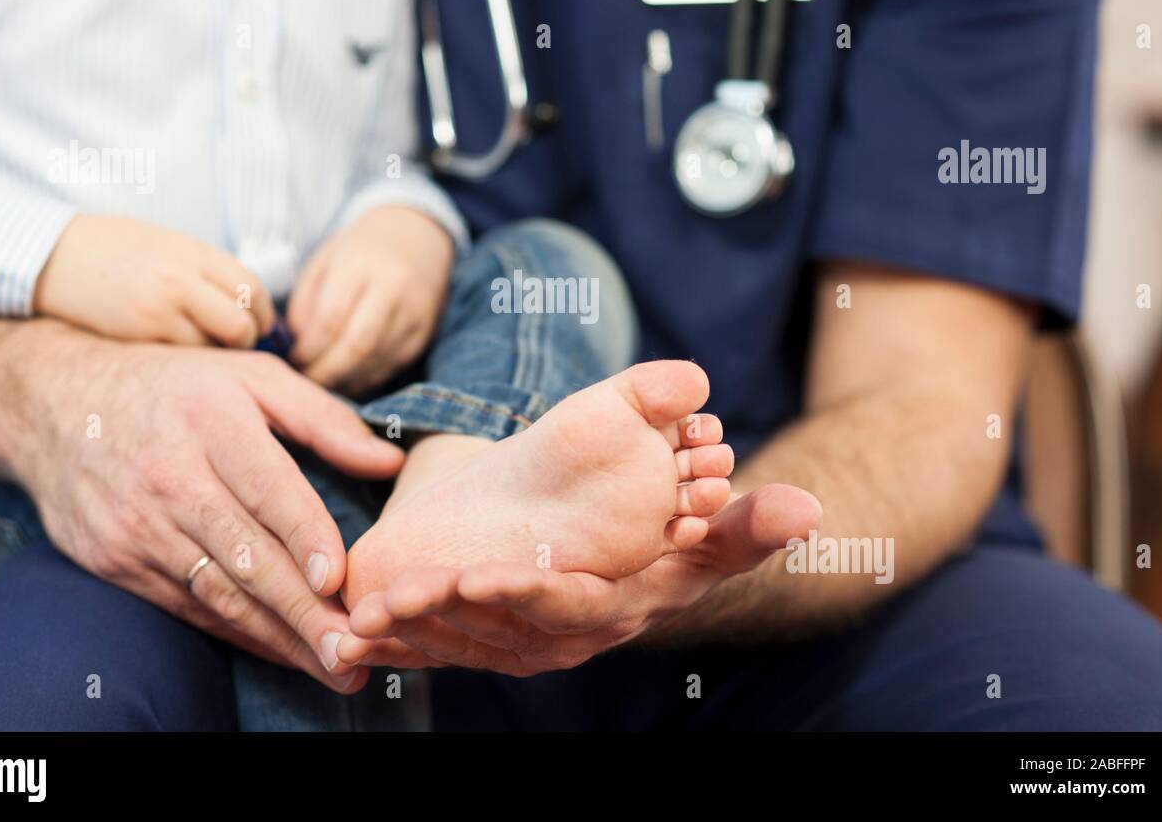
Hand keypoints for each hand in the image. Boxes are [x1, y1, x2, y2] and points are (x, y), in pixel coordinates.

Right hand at [14, 333, 437, 691]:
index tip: (337, 578)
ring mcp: (136, 525)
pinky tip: (283, 652)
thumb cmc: (177, 386)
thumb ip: (324, 418)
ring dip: (278, 638)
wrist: (54, 403)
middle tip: (352, 651)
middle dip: (302, 611)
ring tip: (332, 668)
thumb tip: (390, 460)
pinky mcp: (115, 560)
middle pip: (244, 555)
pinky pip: (187, 607)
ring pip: (218, 593)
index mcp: (211, 422)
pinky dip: (238, 634)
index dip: (302, 533)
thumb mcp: (252, 376)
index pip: (263, 486)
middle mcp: (170, 478)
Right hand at [35, 213, 275, 347]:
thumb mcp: (167, 245)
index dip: (263, 312)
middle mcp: (181, 276)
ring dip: (217, 352)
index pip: (251, 287)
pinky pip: (183, 355)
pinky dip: (189, 359)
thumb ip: (205, 271)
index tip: (262, 324)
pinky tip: (177, 355)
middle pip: (241, 321)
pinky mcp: (139, 332)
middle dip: (247, 338)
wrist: (49, 255)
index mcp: (192, 250)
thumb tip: (246, 304)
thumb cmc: (110, 249)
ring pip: (214, 344)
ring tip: (203, 349)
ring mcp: (160, 307)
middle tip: (238, 345)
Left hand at [287, 205, 452, 393]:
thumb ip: (305, 302)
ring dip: (344, 379)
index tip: (292, 360)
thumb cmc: (360, 251)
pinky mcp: (424, 332)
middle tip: (305, 380)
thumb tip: (296, 347)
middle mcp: (393, 288)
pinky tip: (346, 379)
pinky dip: (366, 379)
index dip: (308, 349)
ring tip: (322, 382)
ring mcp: (414, 312)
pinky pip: (392, 366)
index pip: (330, 319)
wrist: (416, 236)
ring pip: (376, 361)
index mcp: (360, 264)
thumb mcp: (324, 262)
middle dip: (326, 372)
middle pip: (356, 346)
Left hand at [334, 484, 822, 674]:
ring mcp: (523, 646)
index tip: (475, 576)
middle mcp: (565, 637)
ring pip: (459, 640)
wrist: (604, 557)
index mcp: (613, 610)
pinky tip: (350, 636)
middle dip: (449, 612)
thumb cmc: (655, 541)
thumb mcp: (695, 538)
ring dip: (410, 630)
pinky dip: (393, 644)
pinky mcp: (483, 644)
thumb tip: (811, 510)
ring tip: (365, 616)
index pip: (569, 604)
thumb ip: (743, 528)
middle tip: (402, 592)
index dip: (524, 593)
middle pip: (499, 625)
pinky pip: (434, 649)